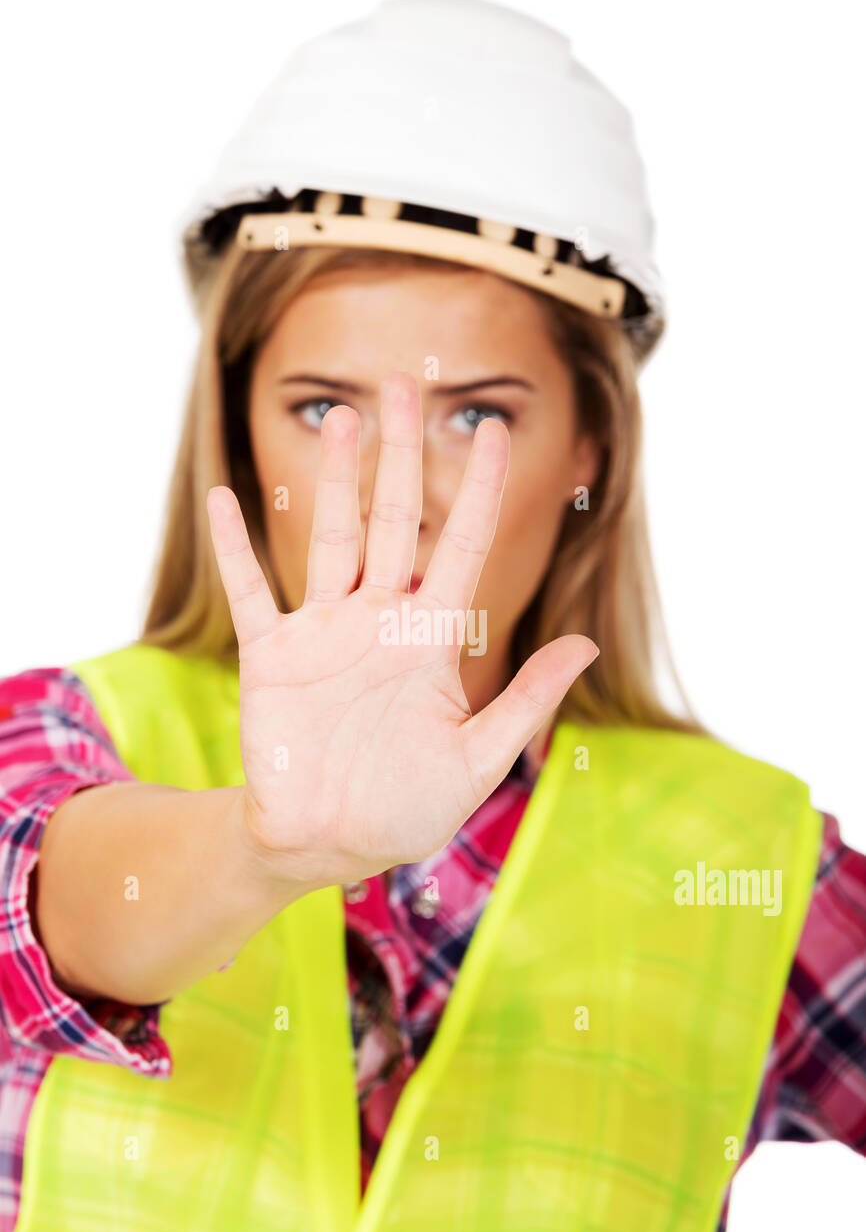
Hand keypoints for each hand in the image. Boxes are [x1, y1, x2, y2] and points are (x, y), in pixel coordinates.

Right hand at [206, 371, 597, 889]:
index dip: (478, 492)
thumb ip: (526, 701)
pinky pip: (252, 593)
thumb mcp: (478, 760)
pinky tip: (224, 498)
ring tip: (343, 419)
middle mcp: (379, 622)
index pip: (461, 548)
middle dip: (401, 456)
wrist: (328, 845)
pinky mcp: (272, 657)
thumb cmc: (405, 807)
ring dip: (335, 482)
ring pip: (331, 539)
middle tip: (404, 386)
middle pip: (394, 521)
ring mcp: (324, 634)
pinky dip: (236, 549)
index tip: (496, 432)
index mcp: (431, 641)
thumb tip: (588, 644)